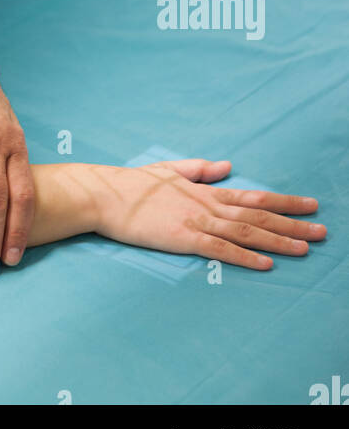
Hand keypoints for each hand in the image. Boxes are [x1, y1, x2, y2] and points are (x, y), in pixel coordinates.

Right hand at [90, 157, 325, 269]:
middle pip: (258, 214)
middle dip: (292, 223)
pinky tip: (265, 263)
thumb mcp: (169, 170)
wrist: (105, 194)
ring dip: (277, 240)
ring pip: (245, 231)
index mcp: (204, 190)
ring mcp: (196, 220)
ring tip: (305, 247)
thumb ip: (200, 169)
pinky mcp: (183, 238)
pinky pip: (220, 248)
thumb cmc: (133, 185)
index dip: (284, 202)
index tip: (309, 205)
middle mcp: (207, 204)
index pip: (252, 196)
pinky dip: (245, 256)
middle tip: (323, 231)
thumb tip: (227, 166)